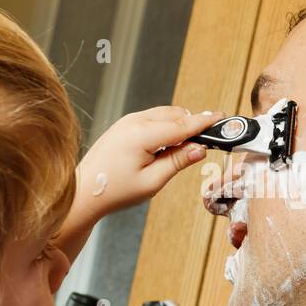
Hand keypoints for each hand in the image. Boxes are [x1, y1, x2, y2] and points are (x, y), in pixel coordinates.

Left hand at [54, 106, 217, 262]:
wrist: (84, 191)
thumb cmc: (114, 190)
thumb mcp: (152, 182)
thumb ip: (178, 161)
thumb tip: (200, 149)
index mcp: (141, 135)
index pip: (182, 124)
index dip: (204, 122)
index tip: (222, 118)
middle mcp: (133, 121)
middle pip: (175, 115)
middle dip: (193, 125)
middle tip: (207, 142)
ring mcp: (127, 121)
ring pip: (165, 115)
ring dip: (179, 126)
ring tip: (184, 150)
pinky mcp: (124, 125)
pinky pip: (153, 119)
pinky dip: (166, 127)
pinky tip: (167, 146)